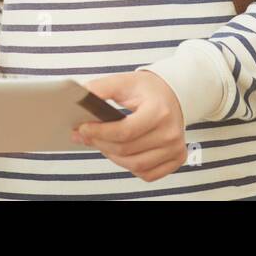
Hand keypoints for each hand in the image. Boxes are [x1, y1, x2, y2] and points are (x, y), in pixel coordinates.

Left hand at [72, 71, 187, 181]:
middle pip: (126, 150)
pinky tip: (123, 154)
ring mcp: (175, 148)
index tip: (84, 128)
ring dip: (112, 157)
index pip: (125, 131)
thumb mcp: (124, 81)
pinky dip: (130, 167)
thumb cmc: (149, 90)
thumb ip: (101, 88)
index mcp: (158, 111)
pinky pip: (147, 173)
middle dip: (101, 144)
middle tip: (86, 135)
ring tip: (102, 144)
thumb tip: (80, 98)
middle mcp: (170, 132)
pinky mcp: (176, 159)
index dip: (100, 133)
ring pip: (135, 165)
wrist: (172, 94)